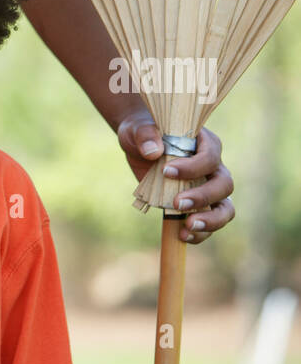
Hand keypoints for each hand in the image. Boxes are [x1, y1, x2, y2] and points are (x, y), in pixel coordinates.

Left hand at [117, 111, 234, 244]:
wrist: (140, 148)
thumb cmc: (143, 134)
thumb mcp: (138, 129)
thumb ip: (145, 135)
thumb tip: (153, 151)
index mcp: (205, 142)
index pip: (210, 156)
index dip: (193, 167)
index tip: (167, 172)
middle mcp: (214, 167)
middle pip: (224, 185)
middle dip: (203, 197)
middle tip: (178, 203)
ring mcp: (210, 188)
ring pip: (226, 208)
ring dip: (210, 220)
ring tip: (188, 226)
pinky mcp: (200, 206)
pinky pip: (210, 223)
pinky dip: (200, 233)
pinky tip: (182, 235)